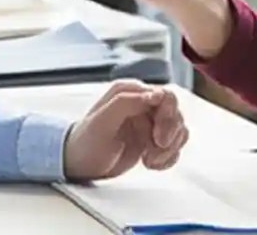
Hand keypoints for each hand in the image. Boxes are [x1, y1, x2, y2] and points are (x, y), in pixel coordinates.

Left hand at [63, 81, 188, 180]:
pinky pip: (174, 145)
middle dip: (170, 136)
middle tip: (155, 150)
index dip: (168, 117)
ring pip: (178, 130)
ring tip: (149, 160)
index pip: (166, 96)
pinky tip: (152, 164)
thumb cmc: (84, 142)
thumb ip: (128, 103)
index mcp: (130, 92)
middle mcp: (142, 104)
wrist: (78, 164)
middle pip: (176, 113)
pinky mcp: (152, 140)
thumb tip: (155, 94)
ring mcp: (148, 122)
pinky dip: (168, 158)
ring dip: (169, 149)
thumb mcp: (102, 121)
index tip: (159, 138)